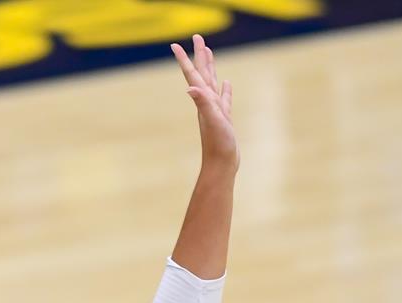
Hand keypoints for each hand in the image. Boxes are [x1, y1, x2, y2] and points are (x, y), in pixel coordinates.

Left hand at [170, 34, 235, 168]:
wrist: (221, 165)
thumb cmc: (219, 145)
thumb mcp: (213, 121)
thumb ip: (203, 103)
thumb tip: (191, 88)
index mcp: (204, 100)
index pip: (193, 75)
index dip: (184, 59)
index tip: (175, 44)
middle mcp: (207, 103)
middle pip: (202, 73)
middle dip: (200, 55)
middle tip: (198, 37)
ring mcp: (215, 110)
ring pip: (212, 83)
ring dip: (210, 67)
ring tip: (209, 53)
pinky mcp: (223, 118)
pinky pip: (224, 99)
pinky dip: (225, 90)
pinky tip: (226, 84)